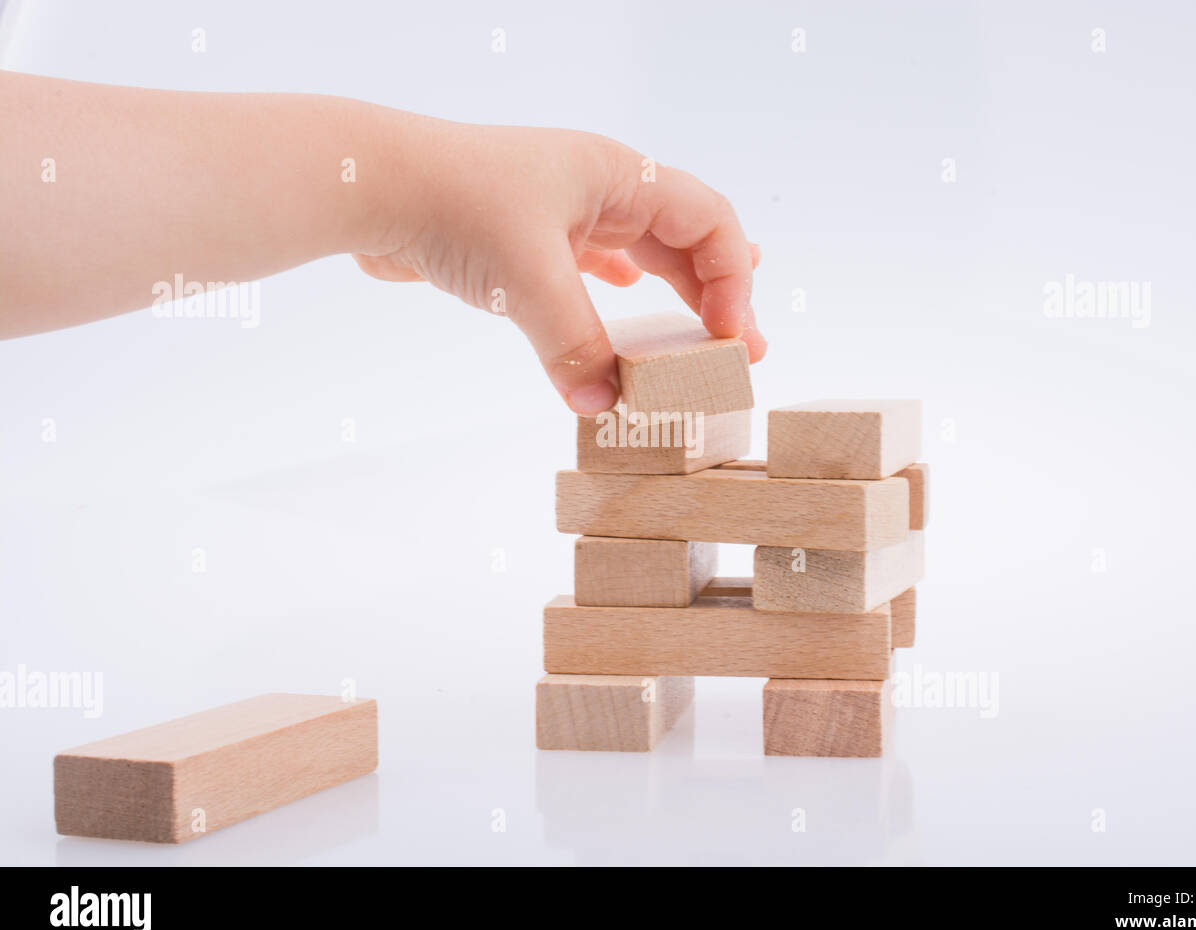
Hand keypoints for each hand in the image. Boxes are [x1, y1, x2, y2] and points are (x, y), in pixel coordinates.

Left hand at [351, 121, 764, 414]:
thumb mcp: (530, 280)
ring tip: (703, 337)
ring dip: (672, 299)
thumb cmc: (457, 204)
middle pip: (682, 241)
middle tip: (741, 353)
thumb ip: (575, 346)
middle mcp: (599, 189)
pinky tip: (627, 316)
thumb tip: (601, 407)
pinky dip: (617, 300)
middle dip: (717, 295)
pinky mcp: (527, 243)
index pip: (707, 221)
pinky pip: (592, 272)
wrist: (372, 186)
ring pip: (639, 257)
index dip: (732, 279)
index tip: (726, 337)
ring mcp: (563, 214)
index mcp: (618, 175)